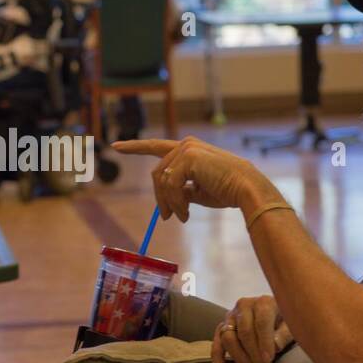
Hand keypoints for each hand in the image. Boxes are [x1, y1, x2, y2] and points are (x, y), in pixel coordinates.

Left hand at [113, 136, 272, 221]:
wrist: (246, 189)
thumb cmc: (227, 191)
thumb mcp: (198, 191)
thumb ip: (181, 189)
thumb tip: (167, 202)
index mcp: (188, 149)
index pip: (156, 146)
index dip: (135, 147)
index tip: (116, 146)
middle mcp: (185, 144)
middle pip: (157, 174)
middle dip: (160, 198)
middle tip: (167, 218)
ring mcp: (186, 149)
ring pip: (162, 181)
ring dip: (169, 203)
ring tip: (182, 217)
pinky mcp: (188, 158)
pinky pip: (170, 185)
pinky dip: (175, 203)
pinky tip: (186, 213)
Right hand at [211, 295, 292, 362]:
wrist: (273, 315)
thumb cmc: (284, 321)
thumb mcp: (291, 325)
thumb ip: (284, 334)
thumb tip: (275, 347)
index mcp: (263, 302)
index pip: (261, 322)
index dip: (265, 341)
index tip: (269, 360)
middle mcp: (244, 305)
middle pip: (244, 332)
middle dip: (255, 355)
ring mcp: (230, 316)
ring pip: (229, 339)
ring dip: (241, 359)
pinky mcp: (222, 328)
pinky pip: (216, 344)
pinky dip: (217, 361)